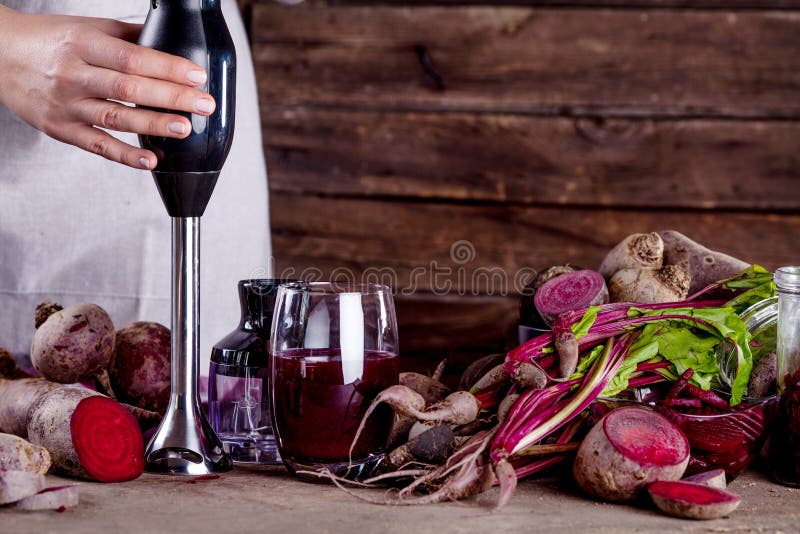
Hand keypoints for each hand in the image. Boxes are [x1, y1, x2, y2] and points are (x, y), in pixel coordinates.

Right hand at [0, 8, 215, 169]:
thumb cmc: (48, 41)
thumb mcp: (86, 28)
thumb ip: (127, 38)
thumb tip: (168, 41)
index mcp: (82, 44)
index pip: (132, 58)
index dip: (167, 67)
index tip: (196, 75)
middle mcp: (73, 75)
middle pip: (129, 89)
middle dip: (171, 97)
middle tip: (204, 105)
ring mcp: (66, 105)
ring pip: (116, 118)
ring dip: (153, 126)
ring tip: (184, 129)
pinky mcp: (60, 129)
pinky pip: (97, 145)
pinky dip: (125, 155)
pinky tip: (150, 160)